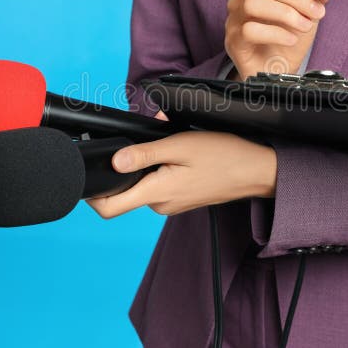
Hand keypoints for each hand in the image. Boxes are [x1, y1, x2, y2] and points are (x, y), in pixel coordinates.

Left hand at [86, 131, 276, 217]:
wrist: (256, 171)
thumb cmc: (224, 155)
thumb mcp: (180, 146)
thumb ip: (144, 153)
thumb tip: (114, 161)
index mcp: (156, 193)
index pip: (109, 208)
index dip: (92, 194)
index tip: (91, 173)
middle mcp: (160, 204)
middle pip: (125, 189)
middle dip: (130, 161)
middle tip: (150, 139)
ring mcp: (170, 203)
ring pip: (144, 182)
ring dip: (149, 160)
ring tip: (172, 142)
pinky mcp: (179, 198)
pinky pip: (160, 182)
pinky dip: (163, 165)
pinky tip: (181, 152)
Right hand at [225, 0, 329, 79]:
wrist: (278, 72)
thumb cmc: (288, 40)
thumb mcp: (307, 15)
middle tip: (316, 12)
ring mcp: (234, 20)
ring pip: (253, 3)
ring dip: (286, 13)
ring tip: (305, 26)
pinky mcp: (233, 41)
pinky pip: (250, 30)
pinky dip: (277, 33)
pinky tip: (291, 40)